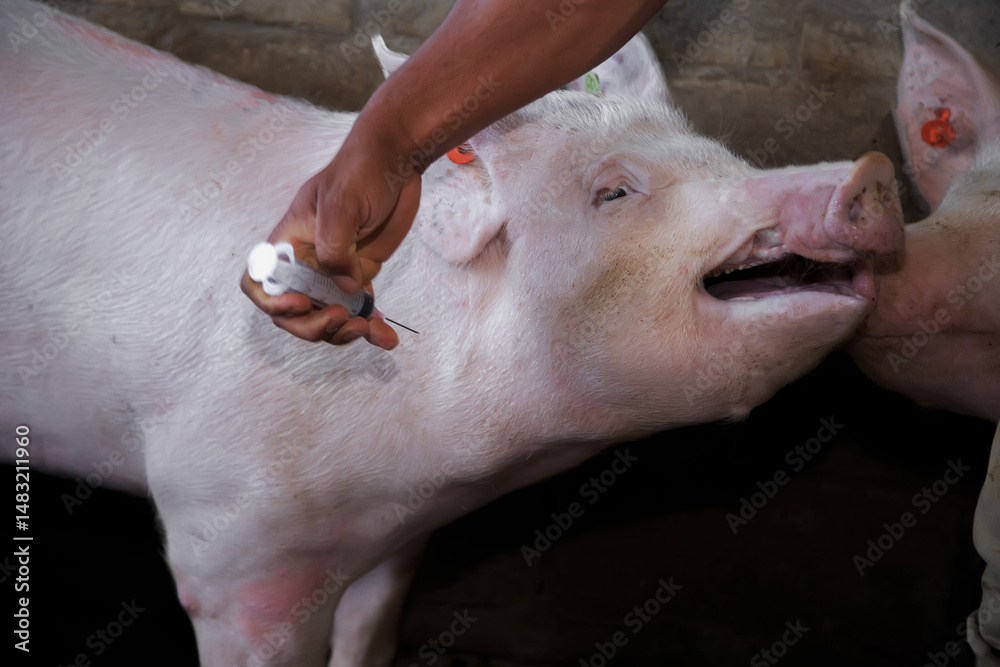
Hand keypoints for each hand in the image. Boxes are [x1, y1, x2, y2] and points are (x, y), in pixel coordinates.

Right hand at [241, 128, 421, 348]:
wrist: (397, 164)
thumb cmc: (361, 171)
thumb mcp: (342, 202)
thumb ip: (335, 246)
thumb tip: (345, 285)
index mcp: (288, 243)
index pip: (260, 282)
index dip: (273, 302)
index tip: (302, 304)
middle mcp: (306, 263)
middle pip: (294, 313)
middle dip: (313, 325)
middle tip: (341, 318)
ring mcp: (333, 272)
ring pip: (327, 318)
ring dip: (343, 333)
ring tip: (368, 328)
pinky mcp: (359, 276)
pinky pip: (359, 311)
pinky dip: (372, 328)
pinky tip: (387, 339)